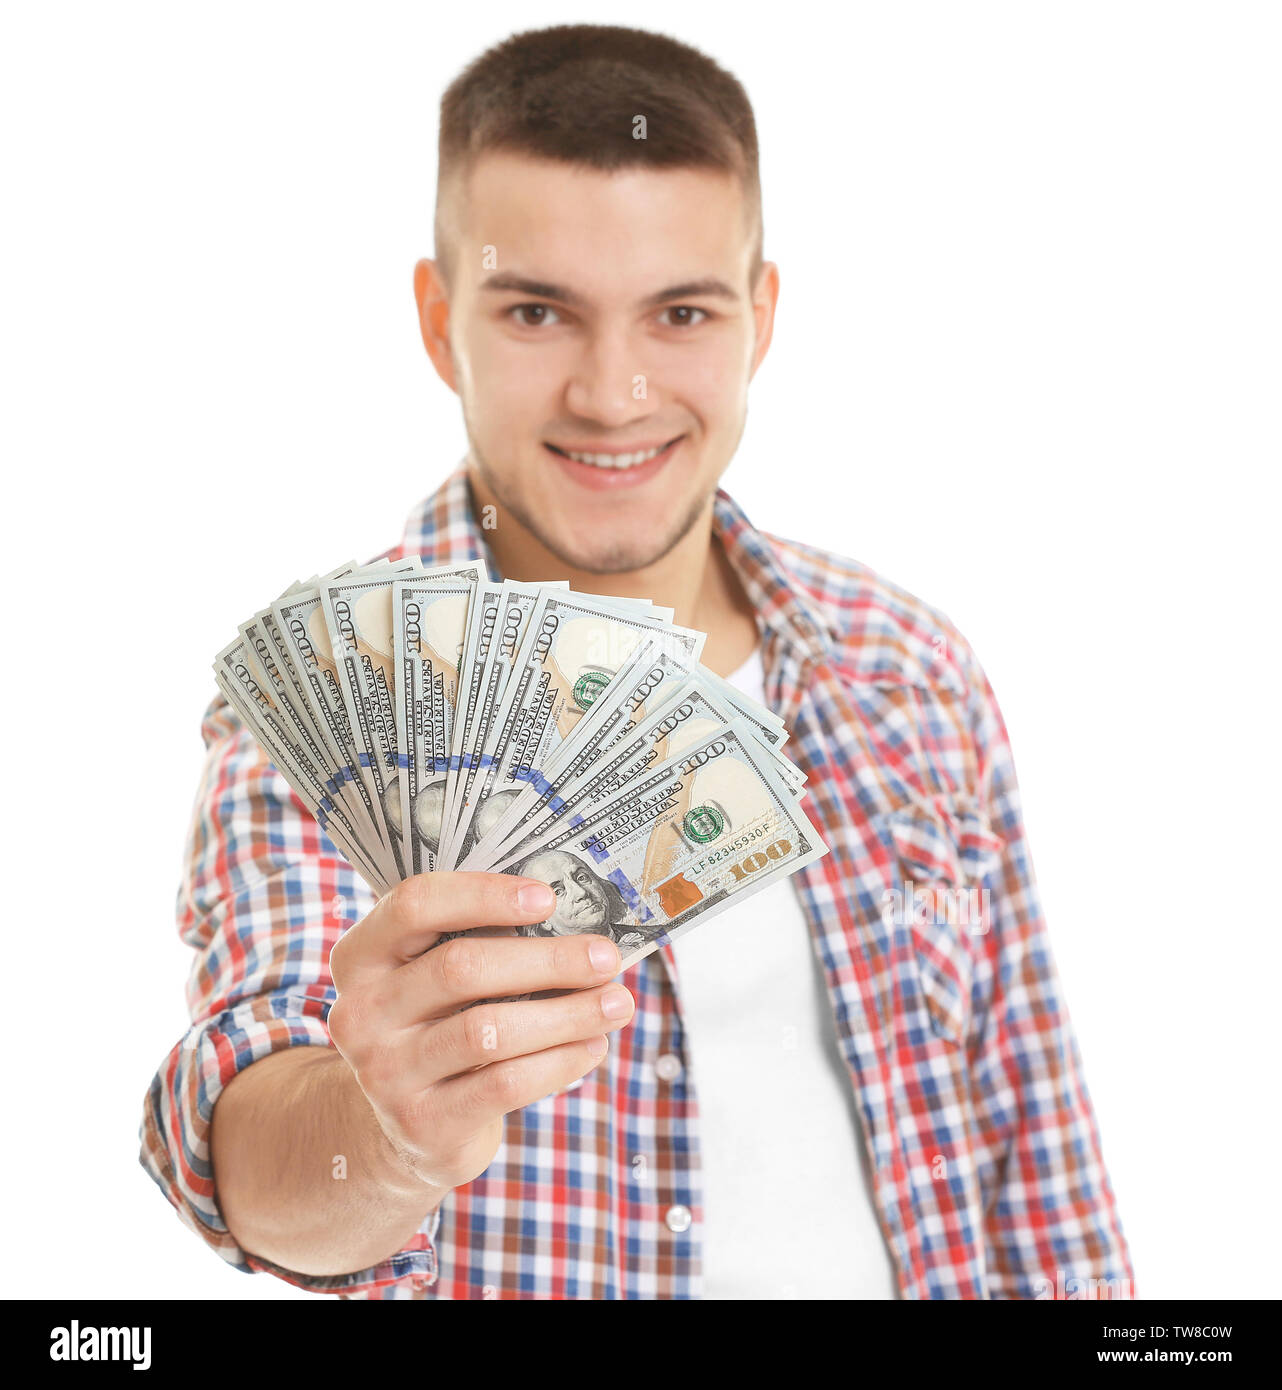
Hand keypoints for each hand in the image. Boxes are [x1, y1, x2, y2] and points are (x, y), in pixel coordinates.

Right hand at [326, 872, 633, 1193]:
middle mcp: (361, 1012)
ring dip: (566, 1013)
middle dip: (547, 959)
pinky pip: (504, 1084)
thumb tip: (578, 924)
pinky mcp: (422, 1123)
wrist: (405, 1128)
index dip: (483, 895)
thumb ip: (481, 944)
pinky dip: (559, 1062)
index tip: (548, 897)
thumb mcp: (434, 981)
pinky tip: (593, 1046)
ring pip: (488, 1030)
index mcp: (362, 956)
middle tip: (606, 956)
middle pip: (461, 967)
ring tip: (617, 1003)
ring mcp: (385, 1073)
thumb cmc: (439, 1027)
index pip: (415, 904)